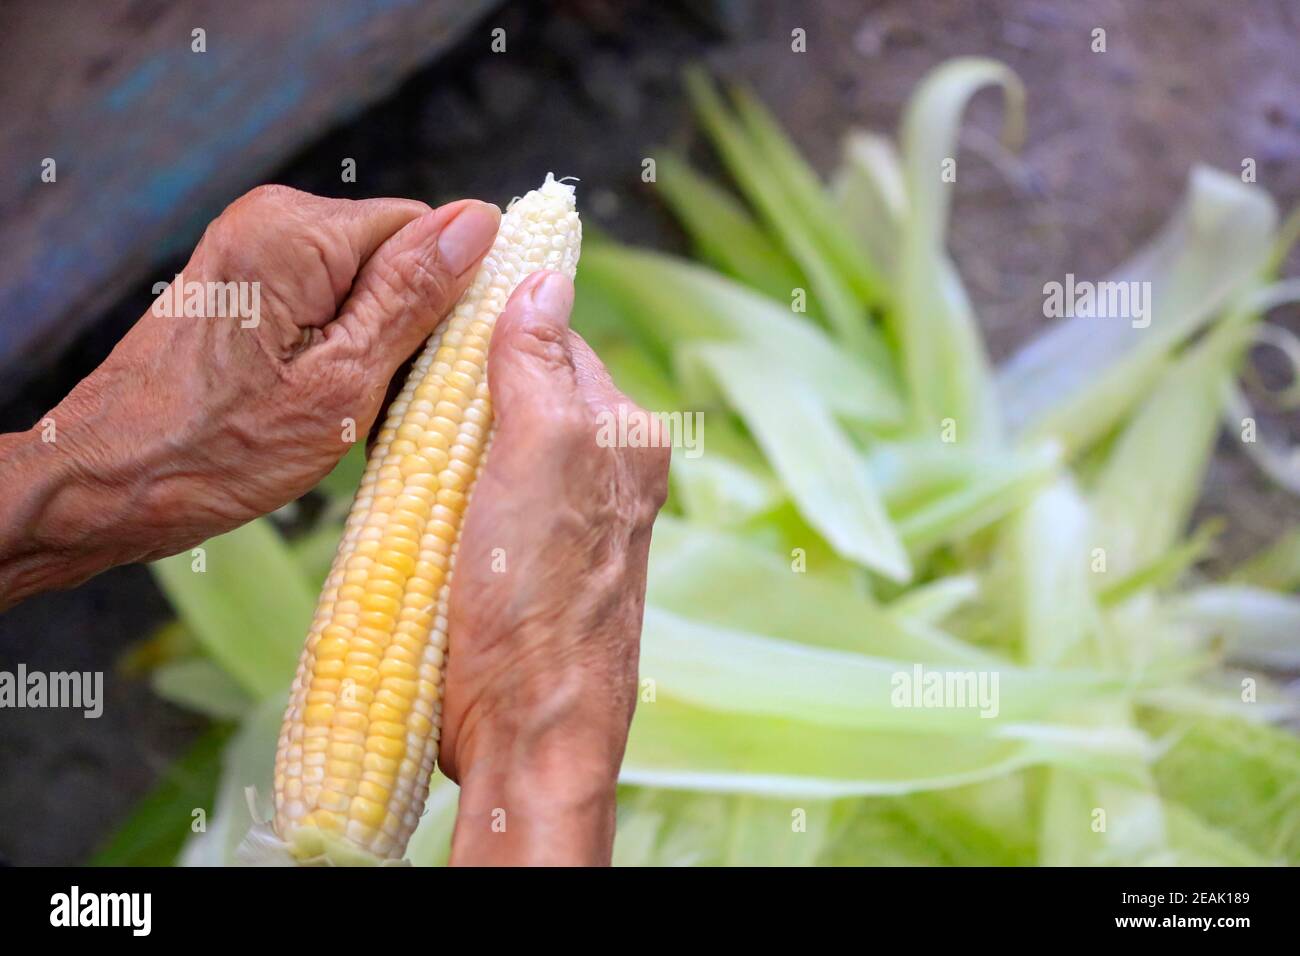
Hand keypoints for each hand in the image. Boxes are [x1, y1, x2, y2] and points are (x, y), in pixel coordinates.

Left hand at [0, 185, 500, 605]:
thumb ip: (412, 299)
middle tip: (380, 400)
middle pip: (396, 254)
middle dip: (410, 326)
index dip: (447, 300)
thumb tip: (477, 223)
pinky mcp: (244, 281)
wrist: (108, 483)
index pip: (426, 230)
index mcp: (294, 233)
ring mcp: (252, 249)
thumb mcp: (340, 385)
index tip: (432, 369)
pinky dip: (342, 347)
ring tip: (346, 408)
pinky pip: (329, 299)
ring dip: (376, 345)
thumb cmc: (215, 451)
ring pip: (367, 283)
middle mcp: (269, 221)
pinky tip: (322, 399)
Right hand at [437, 271, 670, 865]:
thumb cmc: (540, 594)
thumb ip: (542, 367)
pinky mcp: (517, 566)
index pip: (556, 343)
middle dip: (458, 387)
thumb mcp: (543, 456)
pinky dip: (434, 488)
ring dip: (440, 441)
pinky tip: (399, 492)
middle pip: (519, 395)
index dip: (493, 327)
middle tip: (398, 392)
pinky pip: (473, 501)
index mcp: (624, 439)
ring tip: (390, 443)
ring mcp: (558, 524)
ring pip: (490, 448)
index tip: (430, 321)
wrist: (525, 730)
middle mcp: (601, 475)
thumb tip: (545, 275)